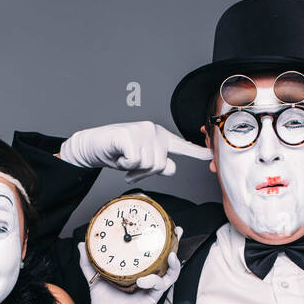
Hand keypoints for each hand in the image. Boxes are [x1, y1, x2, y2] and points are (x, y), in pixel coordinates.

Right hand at [59, 121, 211, 182]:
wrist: (93, 146)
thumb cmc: (117, 153)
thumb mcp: (141, 162)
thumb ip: (158, 165)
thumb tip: (172, 167)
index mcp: (159, 137)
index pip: (181, 146)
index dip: (196, 152)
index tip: (211, 155)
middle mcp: (154, 131)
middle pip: (160, 165)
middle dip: (144, 172)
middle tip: (130, 166)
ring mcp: (142, 130)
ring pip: (148, 165)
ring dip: (134, 169)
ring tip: (124, 159)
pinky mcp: (130, 134)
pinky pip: (135, 161)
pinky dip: (124, 163)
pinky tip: (119, 154)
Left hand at [78, 228, 182, 303]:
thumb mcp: (94, 279)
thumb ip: (88, 263)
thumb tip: (81, 245)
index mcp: (135, 271)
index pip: (149, 253)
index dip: (156, 239)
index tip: (158, 224)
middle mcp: (147, 277)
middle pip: (164, 258)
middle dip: (173, 244)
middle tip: (177, 230)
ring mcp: (152, 286)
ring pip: (170, 270)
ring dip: (173, 261)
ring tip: (171, 252)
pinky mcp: (154, 296)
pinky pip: (164, 283)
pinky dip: (162, 277)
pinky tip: (153, 274)